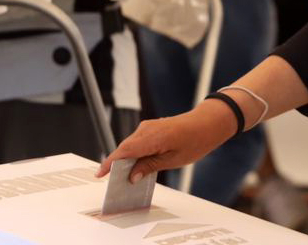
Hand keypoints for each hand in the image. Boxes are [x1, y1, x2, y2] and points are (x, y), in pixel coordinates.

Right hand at [96, 100, 236, 183]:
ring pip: (129, 145)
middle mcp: (147, 129)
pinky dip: (133, 153)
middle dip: (116, 165)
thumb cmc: (195, 141)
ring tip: (124, 178)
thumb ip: (149, 167)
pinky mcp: (151, 128)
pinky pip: (136, 141)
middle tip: (113, 184)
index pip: (124, 151)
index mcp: (152, 137)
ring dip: (125, 159)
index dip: (110, 163)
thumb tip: (132, 176)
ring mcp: (148, 127)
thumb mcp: (173, 160)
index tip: (100, 174)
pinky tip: (136, 166)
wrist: (206, 124)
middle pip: (124, 148)